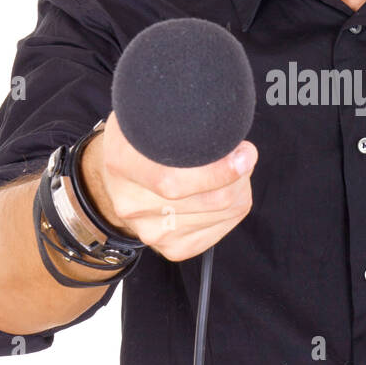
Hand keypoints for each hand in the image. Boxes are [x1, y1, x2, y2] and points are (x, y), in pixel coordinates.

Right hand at [81, 110, 257, 261]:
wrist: (121, 180)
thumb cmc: (143, 141)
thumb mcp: (150, 115)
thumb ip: (183, 118)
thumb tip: (227, 129)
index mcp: (122, 164)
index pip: (173, 182)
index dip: (219, 171)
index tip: (244, 154)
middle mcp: (132, 204)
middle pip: (210, 199)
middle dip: (239, 175)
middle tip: (241, 155)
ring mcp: (152, 232)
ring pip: (223, 212)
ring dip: (238, 188)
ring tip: (229, 170)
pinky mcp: (173, 248)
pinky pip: (222, 227)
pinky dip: (233, 207)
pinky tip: (223, 191)